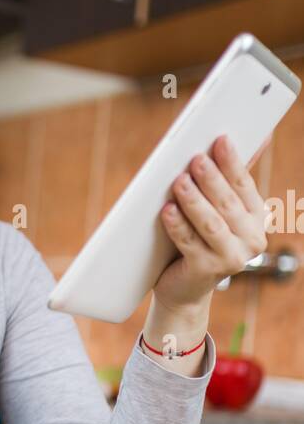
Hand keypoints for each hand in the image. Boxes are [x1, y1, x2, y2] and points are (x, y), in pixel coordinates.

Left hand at [154, 133, 268, 311]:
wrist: (184, 287)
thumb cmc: (199, 239)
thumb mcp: (217, 210)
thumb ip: (230, 179)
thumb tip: (256, 136)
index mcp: (257, 218)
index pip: (244, 185)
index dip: (232, 162)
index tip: (220, 140)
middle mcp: (251, 239)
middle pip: (228, 204)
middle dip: (211, 179)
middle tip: (196, 159)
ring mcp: (231, 258)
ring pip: (211, 224)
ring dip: (194, 201)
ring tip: (179, 181)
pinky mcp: (207, 271)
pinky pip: (189, 243)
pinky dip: (177, 225)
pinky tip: (167, 210)